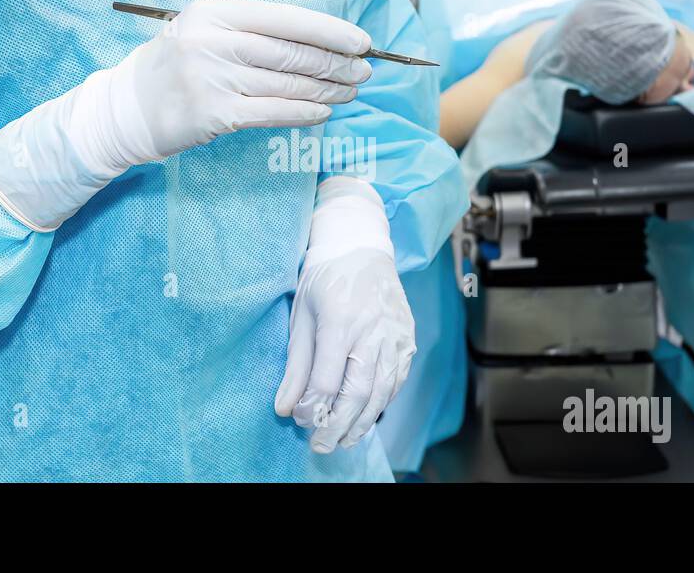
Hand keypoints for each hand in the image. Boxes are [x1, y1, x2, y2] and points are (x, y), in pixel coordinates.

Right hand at [103, 0, 372, 165]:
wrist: (128, 108)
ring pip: (288, 84)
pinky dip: (305, 112)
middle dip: (336, 63)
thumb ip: (253, 33)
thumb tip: (320, 41)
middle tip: (365, 71)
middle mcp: (213, 41)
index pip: (285, 18)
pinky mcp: (215, 115)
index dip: (328, 30)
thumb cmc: (178, 67)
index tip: (360, 41)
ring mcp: (212, 79)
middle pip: (291, 52)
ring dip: (328, 89)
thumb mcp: (206, 32)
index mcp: (214, 12)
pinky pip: (274, 112)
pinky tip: (324, 112)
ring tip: (351, 91)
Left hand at [275, 247, 415, 452]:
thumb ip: (296, 365)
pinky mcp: (408, 340)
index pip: (326, 380)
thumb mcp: (301, 317)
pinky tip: (365, 415)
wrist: (361, 248)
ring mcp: (395, 337)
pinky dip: (380, 403)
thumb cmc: (324, 280)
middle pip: (357, 393)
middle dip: (336, 426)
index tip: (300, 420)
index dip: (312, 408)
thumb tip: (285, 408)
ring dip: (361, 423)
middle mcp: (372, 332)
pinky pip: (396, 381)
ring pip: (381, 393)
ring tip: (342, 439)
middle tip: (320, 445)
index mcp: (340, 321)